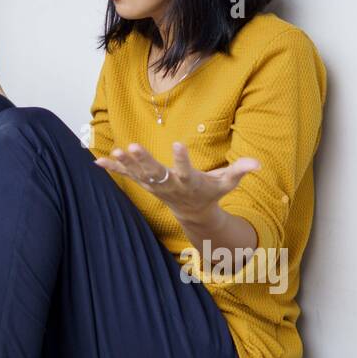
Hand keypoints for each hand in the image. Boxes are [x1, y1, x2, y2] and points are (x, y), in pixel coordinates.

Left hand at [93, 141, 259, 223]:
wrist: (193, 213)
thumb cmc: (210, 192)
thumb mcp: (227, 182)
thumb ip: (240, 171)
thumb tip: (258, 164)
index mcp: (190, 182)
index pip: (186, 170)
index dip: (183, 159)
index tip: (178, 145)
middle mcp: (170, 185)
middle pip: (156, 172)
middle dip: (144, 160)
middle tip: (133, 146)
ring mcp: (155, 186)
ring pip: (138, 174)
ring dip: (126, 163)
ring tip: (115, 151)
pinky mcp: (145, 184)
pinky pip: (127, 175)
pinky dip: (113, 168)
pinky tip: (98, 160)